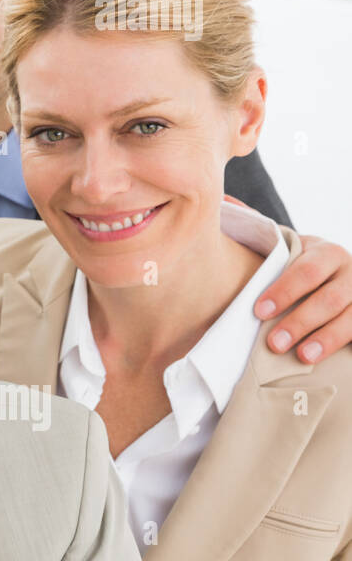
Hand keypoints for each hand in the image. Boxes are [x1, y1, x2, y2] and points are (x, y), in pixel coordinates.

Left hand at [255, 234, 351, 363]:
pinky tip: (324, 359)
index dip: (283, 291)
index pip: (307, 271)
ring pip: (350, 319)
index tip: (258, 312)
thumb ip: (260, 229)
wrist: (341, 278)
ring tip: (302, 356)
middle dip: (301, 321)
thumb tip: (222, 200)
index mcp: (327, 252)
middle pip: (330, 298)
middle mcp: (351, 272)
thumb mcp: (289, 247)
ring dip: (325, 339)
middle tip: (274, 343)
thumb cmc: (302, 266)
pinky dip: (342, 345)